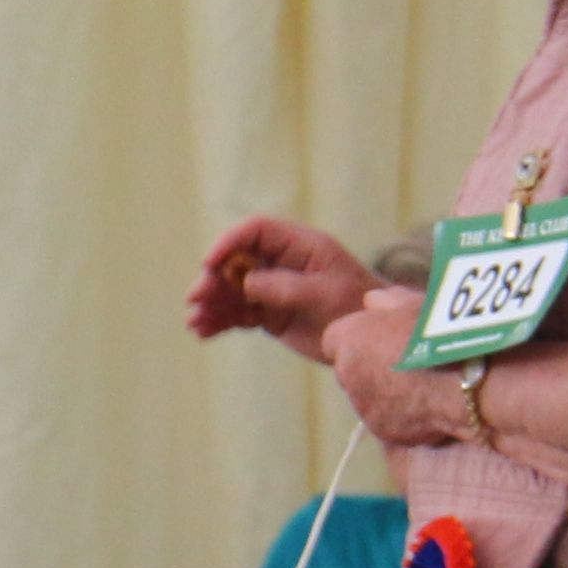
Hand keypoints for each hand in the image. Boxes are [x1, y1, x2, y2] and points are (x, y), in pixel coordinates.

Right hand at [190, 215, 372, 348]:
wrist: (372, 337)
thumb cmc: (356, 307)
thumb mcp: (322, 294)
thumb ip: (283, 286)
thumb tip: (245, 282)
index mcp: (299, 245)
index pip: (256, 231)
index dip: (229, 241)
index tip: (210, 262)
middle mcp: (282, 262)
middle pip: (236, 260)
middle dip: (213, 277)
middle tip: (196, 298)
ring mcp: (273, 287)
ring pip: (232, 289)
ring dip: (212, 303)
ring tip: (195, 323)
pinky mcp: (269, 313)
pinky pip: (238, 313)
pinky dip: (220, 321)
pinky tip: (204, 333)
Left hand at [318, 291, 449, 449]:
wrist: (468, 383)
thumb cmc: (443, 336)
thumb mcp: (418, 304)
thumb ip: (389, 301)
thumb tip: (372, 301)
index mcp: (348, 339)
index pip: (336, 338)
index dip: (360, 337)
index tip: (383, 336)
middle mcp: (347, 375)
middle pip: (351, 370)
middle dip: (372, 366)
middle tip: (408, 359)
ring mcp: (364, 407)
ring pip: (369, 397)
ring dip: (388, 391)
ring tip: (425, 382)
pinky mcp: (384, 431)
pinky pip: (389, 419)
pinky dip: (404, 414)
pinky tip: (431, 403)